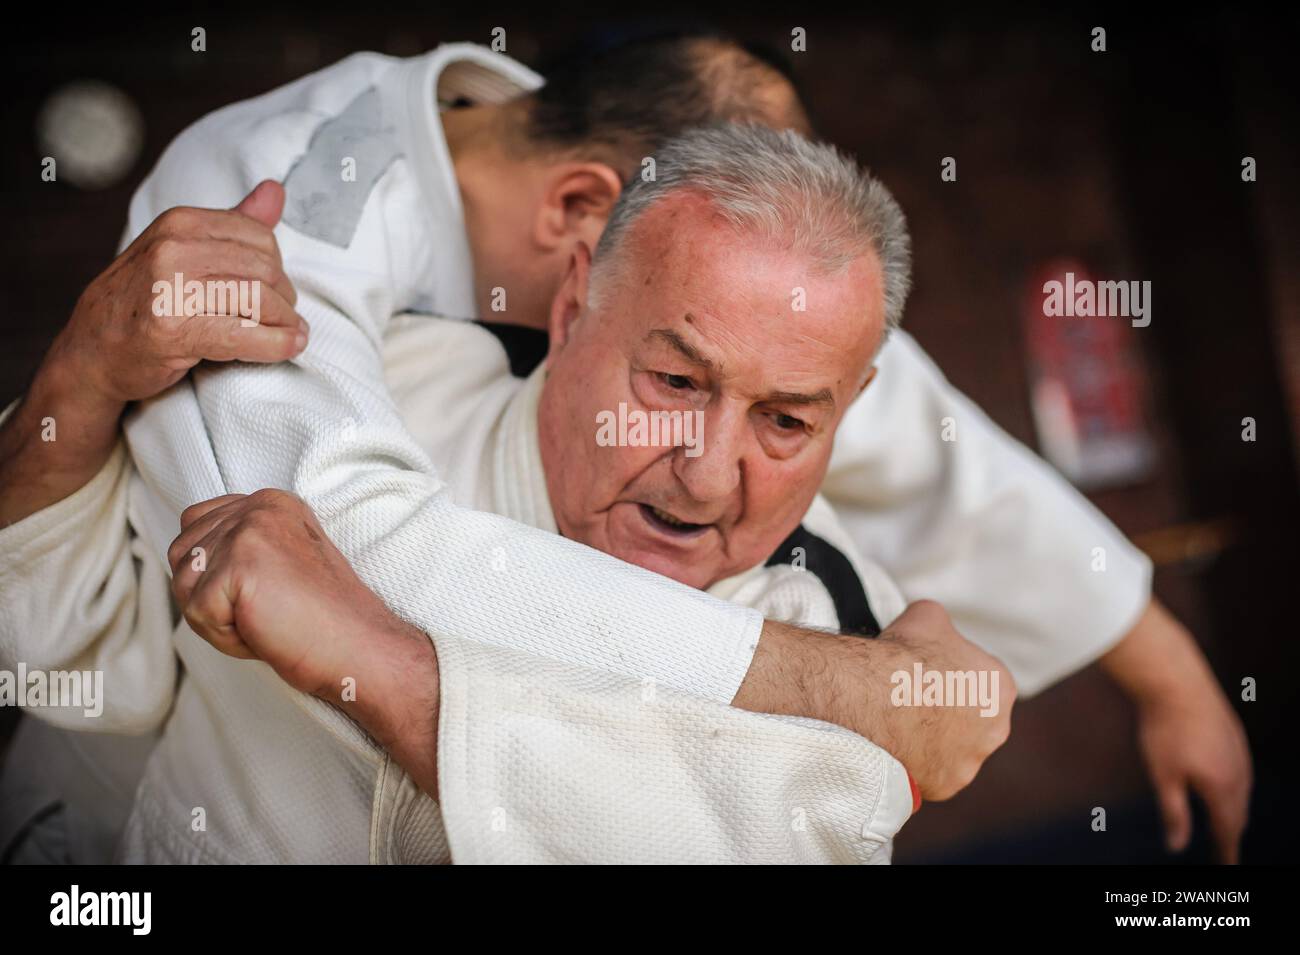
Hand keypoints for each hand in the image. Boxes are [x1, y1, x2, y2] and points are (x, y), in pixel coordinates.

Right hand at [45, 180, 305, 407]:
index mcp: (179, 222)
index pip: (260, 237)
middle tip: (285, 319)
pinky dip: (274, 344)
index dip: (279, 268)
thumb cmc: (146, 301)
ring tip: (291, 335)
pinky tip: (288, 348)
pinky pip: (242, 335)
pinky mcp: (170, 330)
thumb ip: (233, 224)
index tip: (276, 291)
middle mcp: (172, 248)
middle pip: (263, 270)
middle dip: (285, 299)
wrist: (93, 350)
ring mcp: (168, 287)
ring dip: (285, 323)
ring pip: (258, 300)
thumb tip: (275, 190)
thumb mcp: (184, 252)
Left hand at [167, 488, 409, 695]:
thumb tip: (186, 559)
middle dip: (210, 597)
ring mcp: (248, 532)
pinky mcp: (240, 564)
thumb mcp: (279, 563)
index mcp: (269, 503)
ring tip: (264, 620)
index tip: (264, 592)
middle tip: (265, 611)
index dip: (213, 572)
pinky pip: (196, 613)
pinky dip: (224, 637)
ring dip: (215, 618)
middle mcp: (257, 507)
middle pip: (182, 556)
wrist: (359, 646)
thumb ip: (237, 545)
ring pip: (182, 584)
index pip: (196, 524)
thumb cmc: (322, 619)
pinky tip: (264, 631)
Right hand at [870, 600, 1016, 799]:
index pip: (979, 678)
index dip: (950, 672)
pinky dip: (913, 762)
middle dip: (947, 710)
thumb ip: (940, 624)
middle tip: (912, 698)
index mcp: (1000, 686)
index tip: (927, 671)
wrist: (877, 697)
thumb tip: (932, 624)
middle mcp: (996, 729)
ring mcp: (970, 762)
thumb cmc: (905, 655)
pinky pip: (928, 773)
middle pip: (971, 718)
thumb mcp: (927, 615)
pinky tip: (892, 746)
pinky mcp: (944, 785)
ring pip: (951, 750)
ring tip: (897, 723)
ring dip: (932, 740)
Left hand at [1137, 683, 1251, 862]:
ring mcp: (1239, 751)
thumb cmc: (1163, 728)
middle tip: (1226, 850)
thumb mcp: (1162, 775)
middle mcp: (1238, 771)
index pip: (1228, 828)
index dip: (1227, 850)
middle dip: (1231, 832)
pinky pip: (1240, 771)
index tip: (1227, 866)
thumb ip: (1173, 812)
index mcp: (1222, 786)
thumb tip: (1176, 845)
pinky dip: (1235, 788)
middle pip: (1239, 812)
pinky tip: (1226, 785)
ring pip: (1243, 790)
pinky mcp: (1235, 735)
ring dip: (1235, 810)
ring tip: (1227, 824)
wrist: (1175, 681)